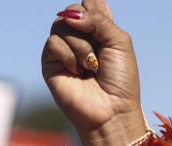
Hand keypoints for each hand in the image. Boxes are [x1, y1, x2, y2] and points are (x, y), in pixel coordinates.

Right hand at [42, 0, 146, 145]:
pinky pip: (53, 42)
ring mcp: (64, 49)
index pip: (90, 3)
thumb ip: (98, 19)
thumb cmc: (121, 80)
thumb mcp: (119, 42)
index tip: (104, 29)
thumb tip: (69, 15)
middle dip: (89, 27)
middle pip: (73, 9)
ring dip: (81, 46)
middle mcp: (80, 37)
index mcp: (99, 30)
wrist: (112, 110)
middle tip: (99, 49)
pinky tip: (78, 72)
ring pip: (61, 24)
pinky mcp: (50, 62)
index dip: (95, 10)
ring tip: (91, 67)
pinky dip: (69, 56)